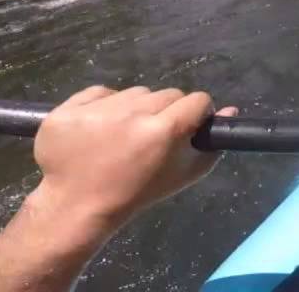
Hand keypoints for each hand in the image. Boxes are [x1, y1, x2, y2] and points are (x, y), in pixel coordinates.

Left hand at [30, 86, 238, 231]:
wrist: (77, 206)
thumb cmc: (136, 193)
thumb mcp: (183, 176)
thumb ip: (211, 145)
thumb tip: (230, 110)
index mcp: (162, 131)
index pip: (196, 100)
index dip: (195, 114)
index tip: (185, 127)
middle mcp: (131, 113)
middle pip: (166, 94)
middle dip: (164, 112)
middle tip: (150, 137)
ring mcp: (96, 110)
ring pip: (133, 92)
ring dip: (133, 108)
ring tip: (120, 136)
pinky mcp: (68, 108)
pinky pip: (98, 92)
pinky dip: (102, 107)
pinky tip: (96, 131)